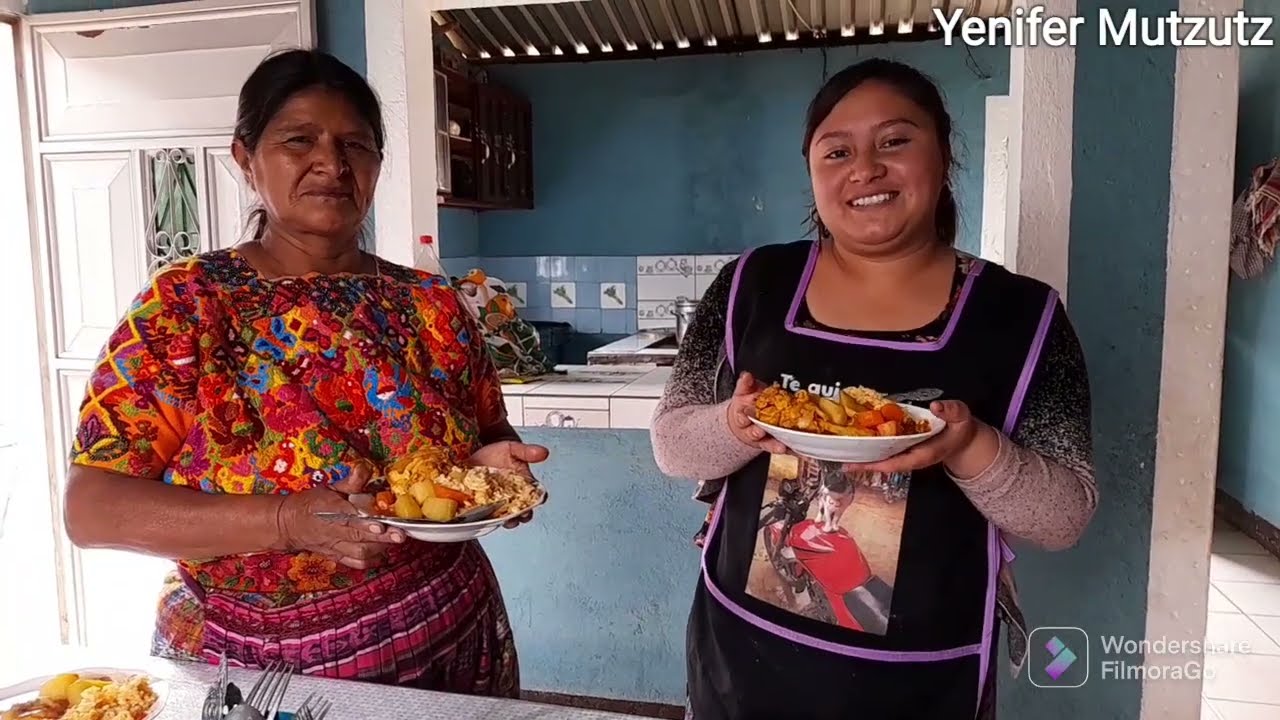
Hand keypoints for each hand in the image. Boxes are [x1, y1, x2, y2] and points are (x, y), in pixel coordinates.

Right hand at [276, 461, 405, 568]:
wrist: (288, 524)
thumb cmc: (311, 503)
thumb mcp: (329, 487)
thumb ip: (350, 481)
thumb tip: (365, 467)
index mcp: (329, 510)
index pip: (349, 518)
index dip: (365, 523)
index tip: (380, 524)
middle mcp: (332, 531)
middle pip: (358, 538)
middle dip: (381, 538)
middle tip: (400, 535)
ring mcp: (334, 546)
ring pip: (358, 553)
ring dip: (379, 548)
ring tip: (394, 540)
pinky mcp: (335, 556)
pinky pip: (354, 562)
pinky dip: (370, 560)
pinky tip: (382, 553)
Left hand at [469, 441, 549, 527]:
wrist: (475, 454)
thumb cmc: (497, 453)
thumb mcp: (513, 449)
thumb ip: (527, 452)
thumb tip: (543, 452)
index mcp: (524, 486)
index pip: (535, 497)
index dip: (536, 501)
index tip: (535, 502)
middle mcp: (512, 498)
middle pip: (521, 512)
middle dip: (520, 516)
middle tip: (519, 515)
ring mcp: (497, 504)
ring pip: (505, 517)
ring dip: (505, 520)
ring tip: (504, 520)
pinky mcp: (482, 507)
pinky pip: (486, 516)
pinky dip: (486, 518)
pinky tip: (485, 515)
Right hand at [726, 372, 789, 454]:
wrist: (742, 421)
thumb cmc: (746, 405)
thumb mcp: (743, 392)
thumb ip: (746, 383)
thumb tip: (747, 376)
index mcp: (742, 414)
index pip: (741, 415)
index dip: (744, 414)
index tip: (746, 412)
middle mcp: (750, 429)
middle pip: (752, 432)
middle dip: (756, 432)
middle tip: (761, 431)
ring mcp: (760, 438)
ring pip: (766, 443)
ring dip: (773, 445)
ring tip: (780, 447)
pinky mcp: (770, 444)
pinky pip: (779, 448)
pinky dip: (788, 450)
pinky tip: (795, 451)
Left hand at [842, 400, 999, 477]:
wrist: (964, 439)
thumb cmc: (961, 428)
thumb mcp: (961, 417)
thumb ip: (951, 411)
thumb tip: (935, 406)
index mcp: (923, 454)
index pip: (896, 462)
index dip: (876, 464)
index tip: (858, 463)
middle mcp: (912, 458)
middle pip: (884, 463)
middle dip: (863, 462)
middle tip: (841, 459)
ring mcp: (907, 454)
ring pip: (882, 457)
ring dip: (864, 455)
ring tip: (842, 452)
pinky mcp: (904, 448)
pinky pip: (886, 449)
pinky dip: (872, 446)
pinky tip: (858, 440)